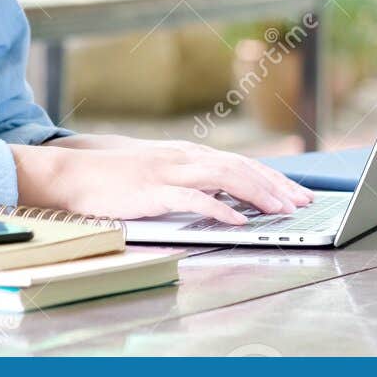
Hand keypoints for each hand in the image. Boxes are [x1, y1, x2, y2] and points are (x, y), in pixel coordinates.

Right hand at [9, 135, 313, 224]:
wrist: (73, 173)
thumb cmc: (113, 178)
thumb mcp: (157, 173)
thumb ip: (188, 180)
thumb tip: (221, 197)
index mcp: (187, 154)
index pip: (240, 163)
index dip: (272, 178)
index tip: (297, 193)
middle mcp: (184, 158)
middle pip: (240, 168)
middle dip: (275, 186)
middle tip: (303, 203)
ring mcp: (169, 173)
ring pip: (224, 179)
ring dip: (256, 194)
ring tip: (281, 210)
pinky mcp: (153, 191)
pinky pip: (193, 199)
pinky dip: (219, 210)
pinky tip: (237, 221)